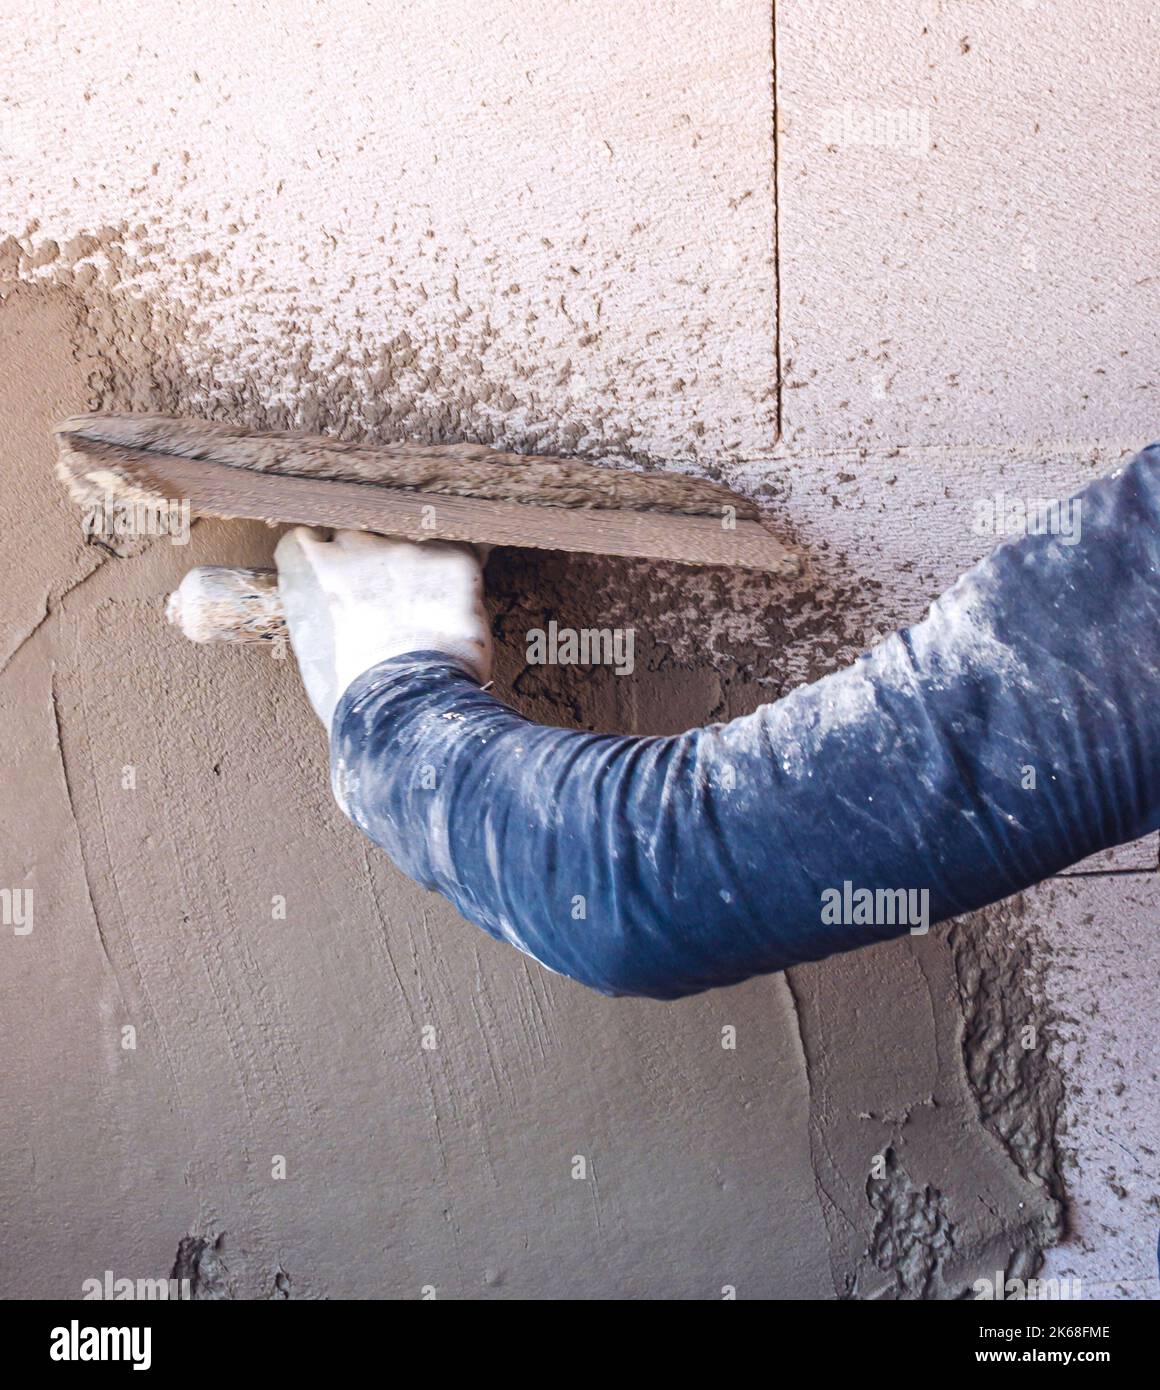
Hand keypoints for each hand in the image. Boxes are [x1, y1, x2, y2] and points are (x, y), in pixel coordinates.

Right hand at [273, 527, 491, 726]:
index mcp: (310, 566)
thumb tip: (332, 610)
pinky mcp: (452, 560)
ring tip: (422, 610)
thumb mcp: (312, 650)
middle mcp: (355, 545)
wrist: (407, 704)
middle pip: (359, 537)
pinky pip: (455, 557)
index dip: (323, 560)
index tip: (335, 580)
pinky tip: (453, 608)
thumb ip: (318, 612)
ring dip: (412, 569)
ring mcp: (406, 548)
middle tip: (383, 603)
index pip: (307, 539)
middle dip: (368, 564)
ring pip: (408, 543)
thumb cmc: (352, 692)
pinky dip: (455, 579)